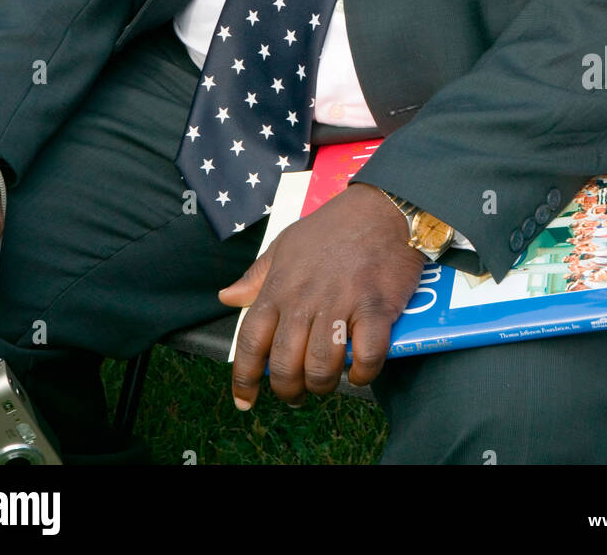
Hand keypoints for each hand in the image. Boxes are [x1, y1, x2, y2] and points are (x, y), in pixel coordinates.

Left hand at [219, 183, 423, 408]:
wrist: (379, 207)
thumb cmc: (331, 228)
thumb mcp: (285, 244)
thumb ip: (256, 275)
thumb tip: (227, 297)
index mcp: (279, 287)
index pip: (251, 342)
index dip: (245, 377)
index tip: (245, 400)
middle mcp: (305, 299)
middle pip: (285, 363)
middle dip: (288, 390)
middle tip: (297, 393)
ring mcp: (340, 304)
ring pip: (322, 367)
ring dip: (323, 385)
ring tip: (327, 383)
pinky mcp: (375, 307)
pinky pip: (367, 356)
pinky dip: (363, 373)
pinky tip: (360, 372)